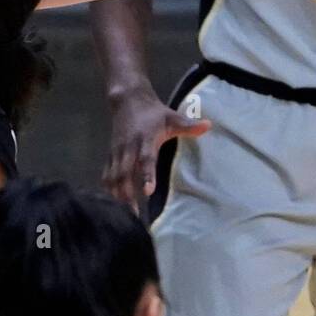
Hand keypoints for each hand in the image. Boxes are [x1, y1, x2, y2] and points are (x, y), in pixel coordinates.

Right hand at [104, 85, 210, 209]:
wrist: (128, 100)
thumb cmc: (154, 113)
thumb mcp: (172, 117)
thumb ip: (188, 125)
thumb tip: (208, 125)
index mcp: (145, 139)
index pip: (145, 159)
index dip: (145, 175)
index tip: (148, 191)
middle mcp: (128, 147)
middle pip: (124, 173)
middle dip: (127, 194)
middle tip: (134, 214)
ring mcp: (117, 152)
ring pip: (113, 176)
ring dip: (116, 195)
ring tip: (124, 213)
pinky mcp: (111, 155)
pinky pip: (106, 174)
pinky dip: (108, 188)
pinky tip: (112, 203)